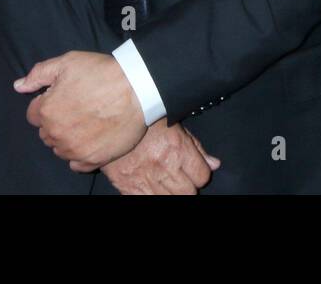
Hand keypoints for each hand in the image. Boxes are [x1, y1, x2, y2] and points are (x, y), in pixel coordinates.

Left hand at [16, 51, 145, 170]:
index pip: (33, 115)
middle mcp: (57, 134)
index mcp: (47, 111)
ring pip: (60, 148)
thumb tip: (18, 86)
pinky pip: (76, 164)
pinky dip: (79, 155)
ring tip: (84, 122)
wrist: (136, 88)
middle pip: (46, 133)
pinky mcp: (93, 160)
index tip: (61, 97)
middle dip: (54, 121)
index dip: (46, 103)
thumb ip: (38, 74)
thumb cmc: (101, 72)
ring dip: (66, 138)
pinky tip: (89, 140)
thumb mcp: (66, 63)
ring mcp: (75, 149)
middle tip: (75, 108)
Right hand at [102, 119, 219, 194]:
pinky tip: (150, 185)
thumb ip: (196, 146)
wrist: (107, 122)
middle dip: (186, 185)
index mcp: (177, 148)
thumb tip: (214, 164)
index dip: (199, 173)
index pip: (202, 176)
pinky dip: (152, 196)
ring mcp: (146, 179)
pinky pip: (149, 202)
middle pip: (188, 193)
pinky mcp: (129, 188)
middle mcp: (163, 166)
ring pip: (171, 200)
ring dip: (170, 192)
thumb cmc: (142, 119)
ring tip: (163, 179)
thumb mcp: (173, 125)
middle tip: (177, 175)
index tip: (193, 169)